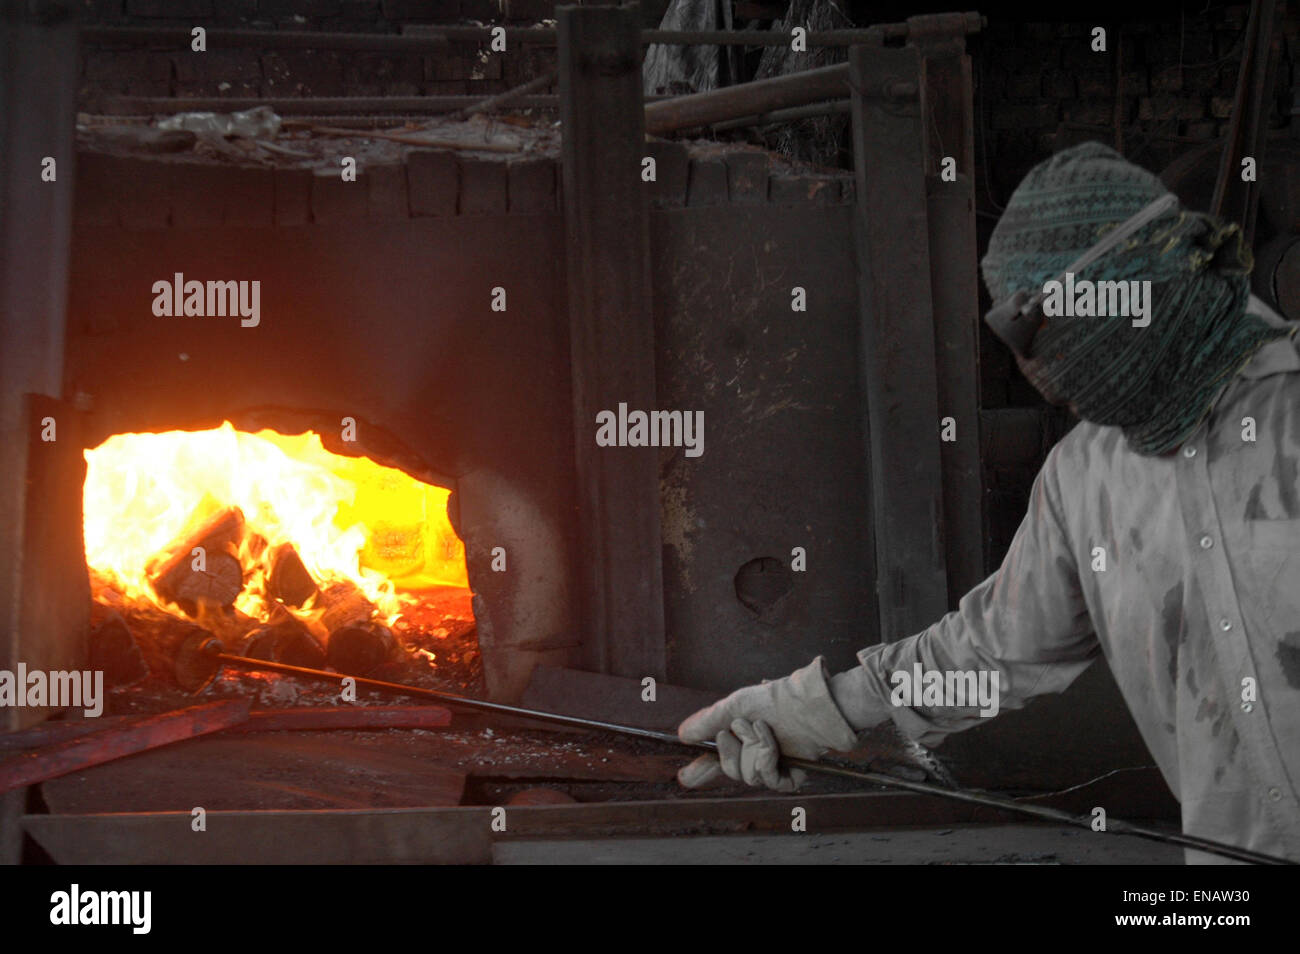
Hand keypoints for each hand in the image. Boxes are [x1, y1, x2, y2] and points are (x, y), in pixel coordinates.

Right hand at [676, 657, 858, 791]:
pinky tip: (772, 743)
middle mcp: (753, 757)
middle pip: (730, 772)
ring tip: (763, 727)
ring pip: (749, 776)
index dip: (699, 772)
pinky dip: (767, 758)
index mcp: (738, 742)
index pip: (714, 764)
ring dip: (754, 748)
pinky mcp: (789, 778)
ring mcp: (772, 768)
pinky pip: (768, 779)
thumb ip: (706, 722)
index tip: (684, 778)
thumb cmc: (771, 701)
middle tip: (741, 727)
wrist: (804, 704)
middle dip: (733, 750)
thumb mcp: (733, 707)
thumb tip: (681, 735)